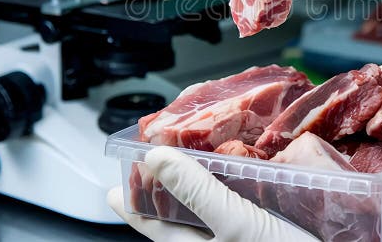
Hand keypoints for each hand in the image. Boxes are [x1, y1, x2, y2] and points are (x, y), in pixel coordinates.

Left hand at [107, 147, 316, 240]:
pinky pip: (247, 195)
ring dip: (207, 173)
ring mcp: (243, 230)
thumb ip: (196, 192)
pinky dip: (243, 176)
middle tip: (157, 151)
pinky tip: (251, 159)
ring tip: (198, 147)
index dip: (130, 200)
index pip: (152, 221)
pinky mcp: (270, 222)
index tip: (110, 185)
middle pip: (182, 207)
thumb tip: (155, 157)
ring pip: (215, 200)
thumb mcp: (236, 225)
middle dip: (169, 179)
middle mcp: (218, 237)